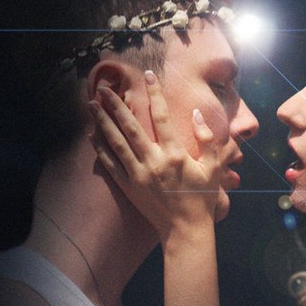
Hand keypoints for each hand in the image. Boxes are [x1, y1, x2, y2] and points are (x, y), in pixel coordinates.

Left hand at [88, 70, 222, 238]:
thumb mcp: (214, 167)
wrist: (186, 230)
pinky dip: (100, 148)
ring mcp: (138, 174)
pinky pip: (111, 163)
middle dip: (116, 105)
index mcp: (175, 154)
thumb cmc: (203, 197)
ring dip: (102, 122)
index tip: (147, 76)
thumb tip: (196, 115)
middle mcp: (153, 161)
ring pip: (116, 142)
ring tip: (91, 105)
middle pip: (131, 126)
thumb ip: (208, 139)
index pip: (162, 116)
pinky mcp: (129, 186)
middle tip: (103, 88)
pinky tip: (92, 135)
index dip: (154, 94)